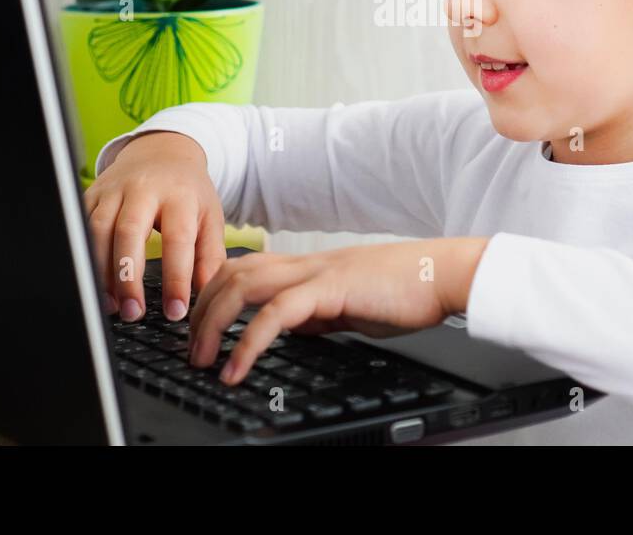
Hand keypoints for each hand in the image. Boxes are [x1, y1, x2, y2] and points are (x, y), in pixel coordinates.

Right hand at [82, 130, 226, 322]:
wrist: (163, 152)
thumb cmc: (188, 192)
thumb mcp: (210, 217)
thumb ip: (211, 256)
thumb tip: (207, 294)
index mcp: (179, 194)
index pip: (177, 238)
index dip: (176, 277)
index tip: (176, 310)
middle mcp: (143, 188)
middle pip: (128, 232)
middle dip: (128, 277)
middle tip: (133, 312)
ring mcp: (113, 190)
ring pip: (97, 231)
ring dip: (101, 272)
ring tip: (112, 305)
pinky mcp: (91, 194)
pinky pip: (80, 226)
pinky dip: (84, 257)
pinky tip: (93, 283)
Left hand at [187, 237, 489, 384]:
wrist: (442, 274)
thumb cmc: (406, 291)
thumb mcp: (350, 306)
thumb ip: (317, 314)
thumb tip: (292, 330)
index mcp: (308, 267)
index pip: (244, 268)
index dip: (213, 294)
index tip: (198, 328)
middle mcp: (305, 264)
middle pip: (232, 272)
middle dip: (201, 310)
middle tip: (189, 350)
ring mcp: (316, 272)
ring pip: (243, 285)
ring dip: (214, 324)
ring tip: (202, 360)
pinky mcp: (330, 288)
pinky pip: (276, 313)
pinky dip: (248, 341)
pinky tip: (237, 368)